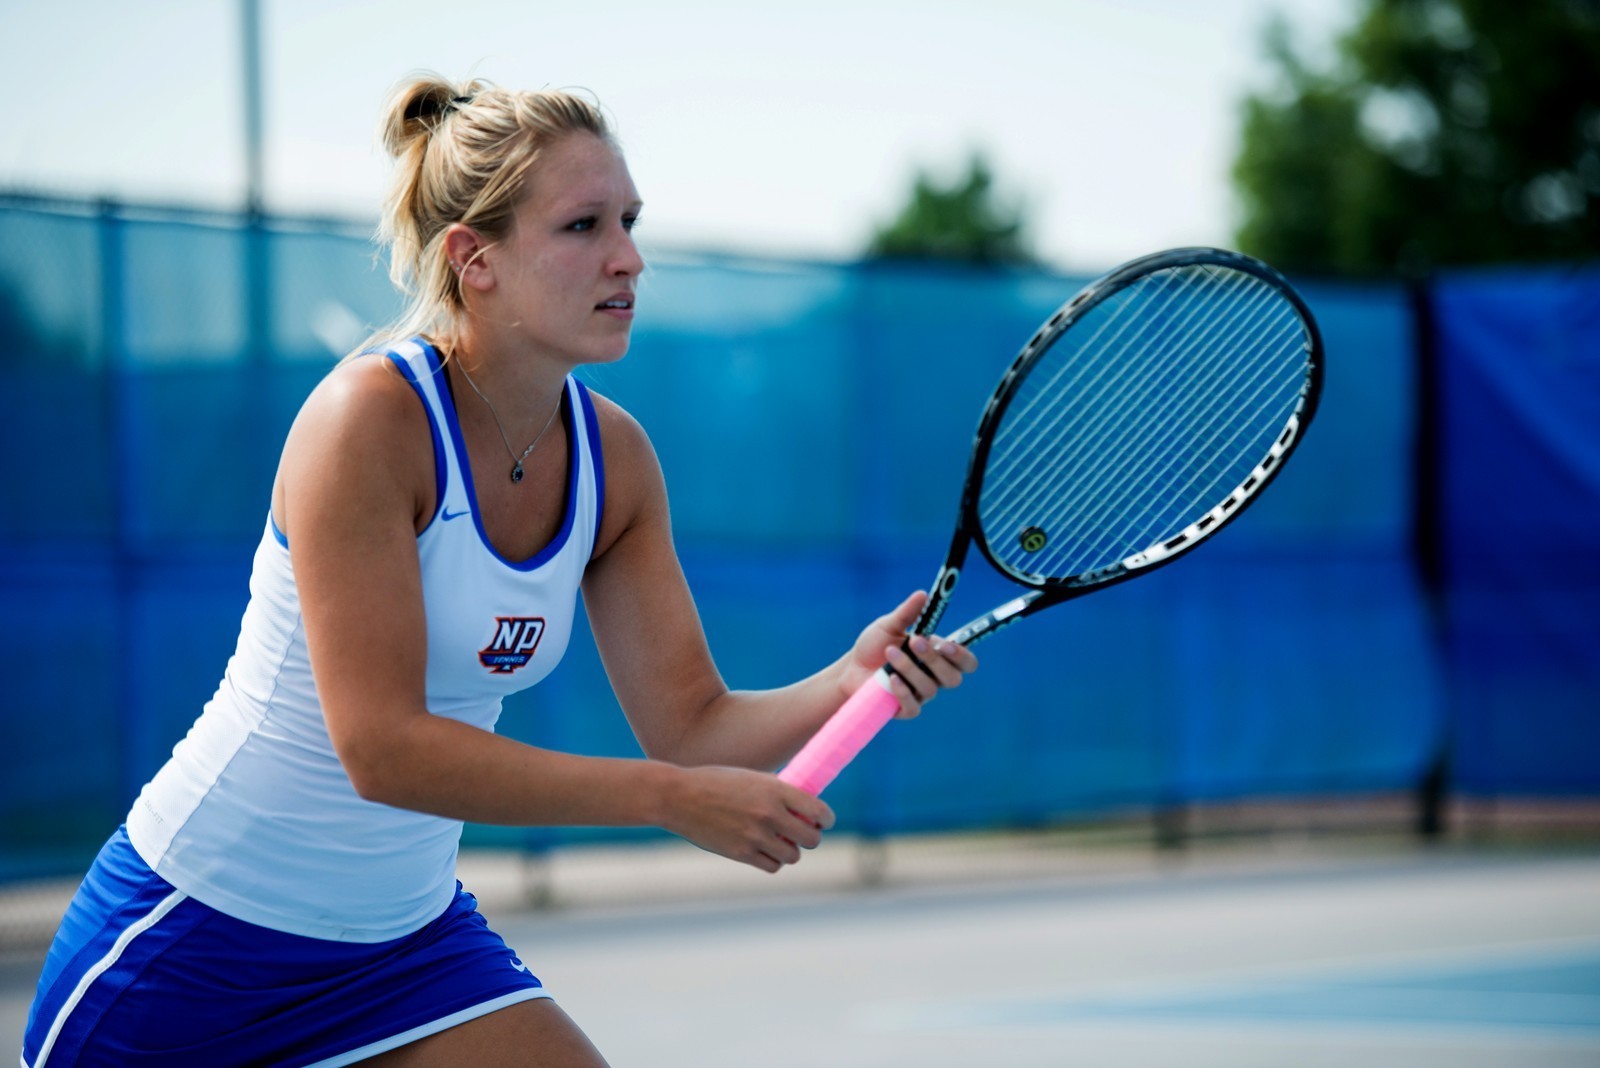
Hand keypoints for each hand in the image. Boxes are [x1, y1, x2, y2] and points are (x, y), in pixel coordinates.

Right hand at [664, 766, 835, 873]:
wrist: (679, 796)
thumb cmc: (715, 782)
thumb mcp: (751, 777)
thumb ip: (778, 791)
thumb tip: (804, 805)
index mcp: (776, 789)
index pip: (818, 811)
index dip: (825, 819)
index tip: (823, 821)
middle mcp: (770, 814)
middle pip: (811, 839)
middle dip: (810, 837)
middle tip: (802, 833)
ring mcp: (756, 836)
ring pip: (793, 856)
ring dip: (790, 850)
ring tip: (779, 841)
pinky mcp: (741, 853)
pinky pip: (773, 866)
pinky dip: (773, 860)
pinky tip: (764, 850)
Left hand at [845, 591, 978, 718]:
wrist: (850, 668)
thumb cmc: (874, 646)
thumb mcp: (888, 625)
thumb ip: (907, 613)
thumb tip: (923, 594)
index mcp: (937, 656)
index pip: (965, 662)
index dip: (962, 655)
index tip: (946, 643)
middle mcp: (933, 677)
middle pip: (953, 678)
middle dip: (935, 659)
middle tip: (915, 641)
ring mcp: (920, 695)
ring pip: (930, 688)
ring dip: (910, 668)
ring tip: (889, 653)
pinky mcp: (904, 709)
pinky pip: (913, 707)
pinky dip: (903, 692)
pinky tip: (890, 679)